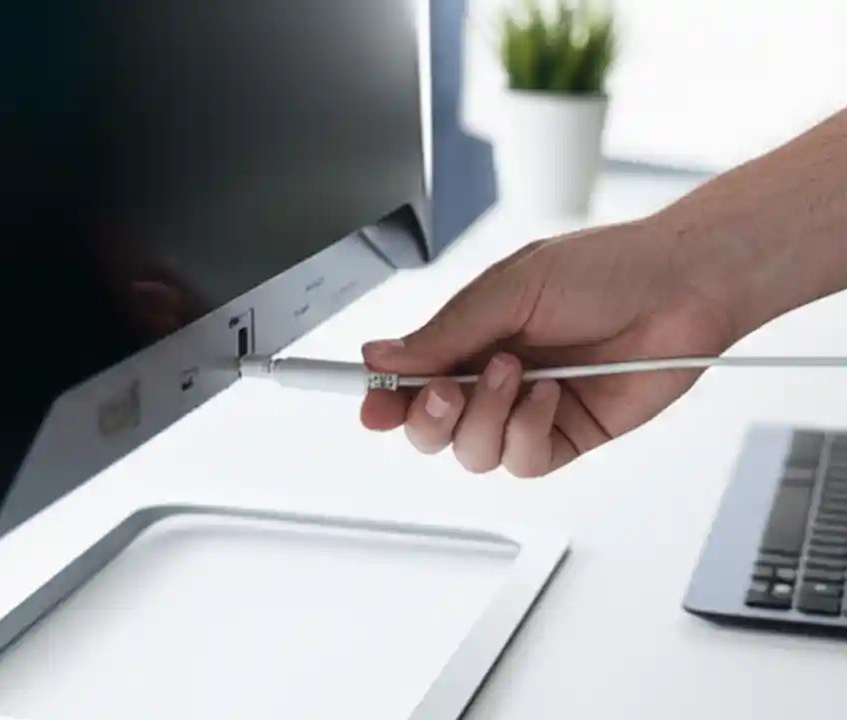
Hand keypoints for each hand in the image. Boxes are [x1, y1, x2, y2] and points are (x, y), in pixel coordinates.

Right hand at [360, 220, 740, 476]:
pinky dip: (527, 429)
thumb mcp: (509, 289)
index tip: (366, 404)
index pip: (407, 376)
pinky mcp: (564, 436)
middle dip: (428, 416)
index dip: (381, 395)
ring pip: (470, 452)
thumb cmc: (605, 270)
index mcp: (467, 335)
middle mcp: (490, 377)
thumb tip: (381, 355)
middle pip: (428, 428)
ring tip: (517, 373)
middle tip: (446, 389)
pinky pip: (521, 460)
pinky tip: (552, 395)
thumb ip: (444, 332)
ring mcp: (525, 410)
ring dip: (485, 416)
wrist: (682, 287)